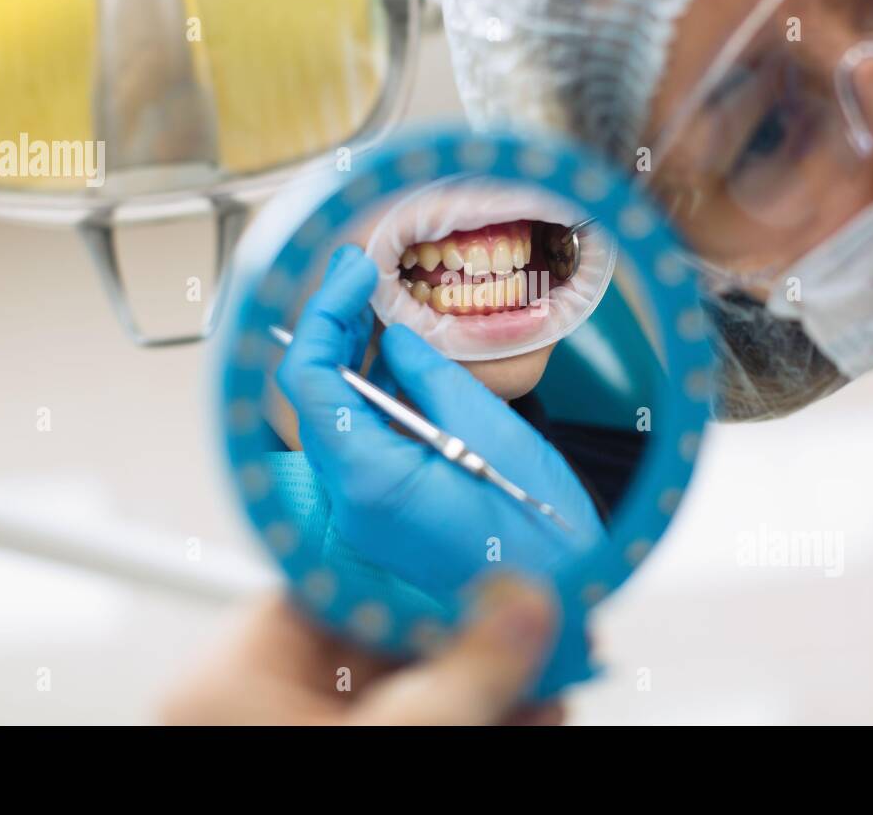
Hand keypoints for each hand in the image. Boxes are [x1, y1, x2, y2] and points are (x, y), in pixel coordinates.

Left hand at [162, 578, 561, 724]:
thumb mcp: (414, 736)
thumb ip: (473, 665)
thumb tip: (522, 601)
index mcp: (230, 684)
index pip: (334, 585)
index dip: (418, 571)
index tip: (486, 565)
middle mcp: (254, 714)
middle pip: (380, 642)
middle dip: (470, 637)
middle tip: (536, 625)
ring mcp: (299, 749)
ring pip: (406, 694)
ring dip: (485, 685)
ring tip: (553, 679)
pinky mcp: (346, 767)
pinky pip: (413, 730)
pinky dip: (471, 723)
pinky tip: (532, 717)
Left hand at [275, 245, 603, 595]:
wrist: (564, 601)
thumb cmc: (540, 536)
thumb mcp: (492, 433)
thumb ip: (432, 379)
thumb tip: (398, 341)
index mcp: (370, 479)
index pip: (309, 381)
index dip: (325, 314)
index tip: (355, 271)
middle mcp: (353, 502)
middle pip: (316, 397)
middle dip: (334, 329)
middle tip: (360, 273)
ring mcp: (365, 513)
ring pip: (337, 417)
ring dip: (352, 359)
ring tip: (377, 304)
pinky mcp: (385, 516)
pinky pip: (363, 443)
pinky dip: (374, 397)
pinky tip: (398, 360)